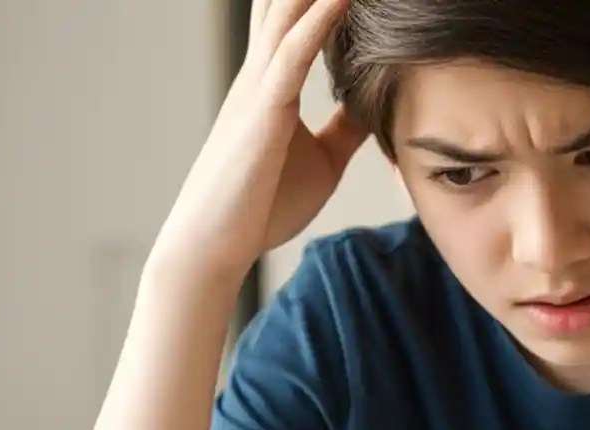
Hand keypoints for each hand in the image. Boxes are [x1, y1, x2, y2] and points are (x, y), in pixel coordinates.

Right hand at [154, 0, 367, 275]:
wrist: (214, 246)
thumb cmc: (261, 204)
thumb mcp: (322, 158)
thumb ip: (346, 124)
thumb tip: (376, 101)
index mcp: (273, 79)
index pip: (301, 10)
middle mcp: (262, 71)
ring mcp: (259, 87)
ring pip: (291, 10)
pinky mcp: (263, 112)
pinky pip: (294, 53)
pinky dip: (322, 18)